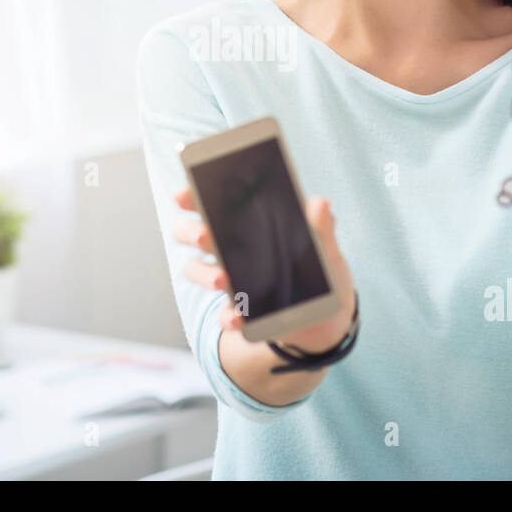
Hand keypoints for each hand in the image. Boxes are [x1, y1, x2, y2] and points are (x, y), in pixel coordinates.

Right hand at [171, 187, 357, 352]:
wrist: (328, 315)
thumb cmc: (318, 268)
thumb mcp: (324, 247)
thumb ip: (320, 227)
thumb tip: (320, 203)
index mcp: (245, 225)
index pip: (210, 203)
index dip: (192, 196)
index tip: (183, 194)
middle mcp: (228, 250)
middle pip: (191, 234)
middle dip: (191, 232)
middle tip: (204, 235)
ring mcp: (229, 282)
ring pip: (196, 272)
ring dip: (205, 274)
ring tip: (224, 279)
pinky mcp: (239, 313)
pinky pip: (223, 315)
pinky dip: (228, 316)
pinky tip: (239, 317)